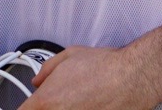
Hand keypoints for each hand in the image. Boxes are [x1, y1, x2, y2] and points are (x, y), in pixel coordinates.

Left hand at [25, 45, 161, 108]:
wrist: (134, 77)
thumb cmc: (106, 67)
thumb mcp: (69, 56)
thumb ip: (46, 71)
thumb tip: (38, 81)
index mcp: (46, 101)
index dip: (28, 108)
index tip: (33, 106)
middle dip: (47, 109)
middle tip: (62, 101)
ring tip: (79, 102)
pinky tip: (91, 105)